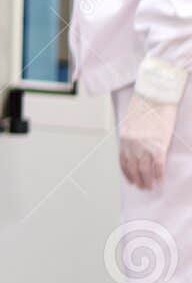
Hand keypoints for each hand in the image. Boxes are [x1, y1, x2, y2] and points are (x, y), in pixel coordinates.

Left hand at [119, 57, 187, 189]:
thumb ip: (132, 136)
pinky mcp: (159, 145)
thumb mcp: (132, 122)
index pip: (123, 160)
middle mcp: (132, 144)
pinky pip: (158, 164)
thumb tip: (136, 149)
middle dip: (138, 179)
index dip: (127, 172)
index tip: (131, 180)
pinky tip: (161, 180)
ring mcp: (145, 145)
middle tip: (143, 187)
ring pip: (145, 169)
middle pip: (133, 167)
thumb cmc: (145, 106)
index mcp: (124, 137)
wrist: (155, 95)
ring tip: (150, 187)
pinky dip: (159, 174)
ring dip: (147, 180)